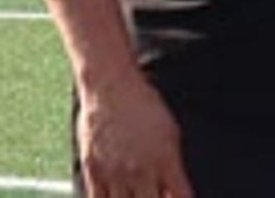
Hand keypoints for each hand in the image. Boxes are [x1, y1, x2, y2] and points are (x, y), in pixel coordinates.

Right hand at [77, 74, 193, 197]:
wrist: (111, 87)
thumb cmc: (143, 105)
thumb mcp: (170, 131)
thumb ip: (173, 165)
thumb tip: (174, 192)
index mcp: (166, 159)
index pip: (180, 196)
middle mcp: (142, 170)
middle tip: (152, 197)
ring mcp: (116, 173)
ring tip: (135, 197)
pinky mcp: (93, 172)